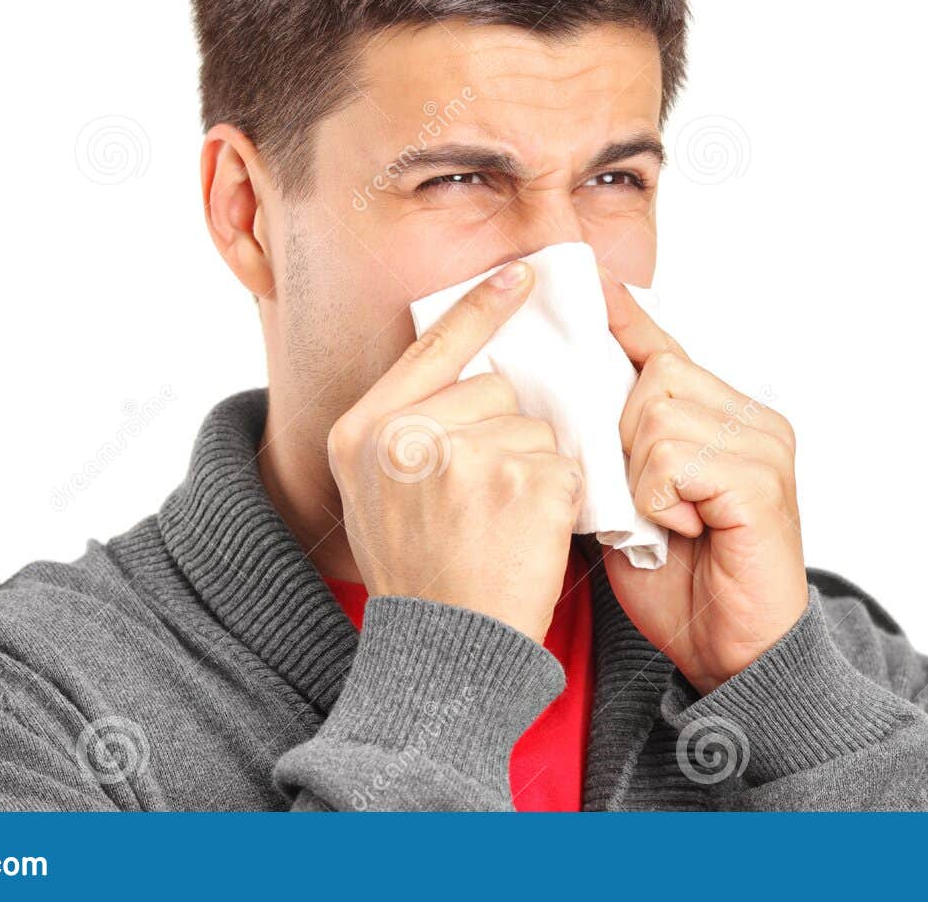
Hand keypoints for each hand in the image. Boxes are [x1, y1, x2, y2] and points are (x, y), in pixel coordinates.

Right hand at [327, 261, 582, 643]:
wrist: (443, 653)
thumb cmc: (420, 575)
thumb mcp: (379, 493)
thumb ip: (409, 429)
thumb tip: (476, 376)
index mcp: (364, 430)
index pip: (433, 347)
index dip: (481, 308)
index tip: (523, 274)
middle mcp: (406, 432)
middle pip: (494, 391)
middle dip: (504, 436)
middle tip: (479, 503)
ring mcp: (464, 453)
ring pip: (533, 429)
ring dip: (531, 473)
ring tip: (497, 528)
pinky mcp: (521, 479)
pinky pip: (563, 465)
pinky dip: (559, 502)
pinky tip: (525, 538)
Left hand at [599, 271, 808, 693]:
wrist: (732, 652)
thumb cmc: (681, 581)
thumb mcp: (631, 501)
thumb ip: (616, 446)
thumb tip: (567, 396)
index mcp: (721, 416)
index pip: (665, 349)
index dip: (624, 318)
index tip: (587, 279)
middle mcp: (751, 418)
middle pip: (656, 376)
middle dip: (626, 436)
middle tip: (645, 499)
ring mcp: (763, 444)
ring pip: (660, 413)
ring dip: (642, 476)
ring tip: (669, 520)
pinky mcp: (762, 480)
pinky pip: (675, 458)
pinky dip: (663, 499)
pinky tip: (686, 530)